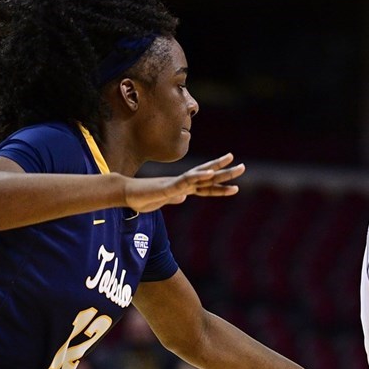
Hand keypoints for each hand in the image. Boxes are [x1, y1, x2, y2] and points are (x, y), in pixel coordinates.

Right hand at [124, 153, 244, 211]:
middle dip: (226, 173)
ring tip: (233, 166)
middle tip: (243, 166)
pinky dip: (198, 177)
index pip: (205, 187)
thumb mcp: (162, 201)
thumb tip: (183, 197)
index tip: (235, 184)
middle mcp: (182, 183)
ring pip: (201, 176)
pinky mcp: (169, 187)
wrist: (125, 194)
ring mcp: (176, 183)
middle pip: (208, 177)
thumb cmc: (141, 198)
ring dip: (217, 171)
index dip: (220, 186)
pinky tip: (210, 174)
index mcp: (182, 188)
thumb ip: (173, 198)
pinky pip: (186, 181)